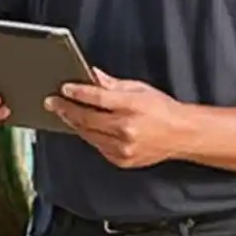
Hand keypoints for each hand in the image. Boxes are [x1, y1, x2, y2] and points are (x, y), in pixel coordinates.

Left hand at [45, 68, 185, 168]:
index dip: (78, 93)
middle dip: (66, 109)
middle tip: (53, 102)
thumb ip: (114, 85)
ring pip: (88, 135)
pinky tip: (83, 127)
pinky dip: (88, 136)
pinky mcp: (121, 159)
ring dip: (74, 123)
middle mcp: (127, 129)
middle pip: (87, 119)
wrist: (182, 134)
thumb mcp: (140, 89)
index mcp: (132, 107)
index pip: (97, 98)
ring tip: (64, 113)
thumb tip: (93, 76)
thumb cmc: (163, 110)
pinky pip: (97, 146)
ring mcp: (123, 147)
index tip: (65, 88)